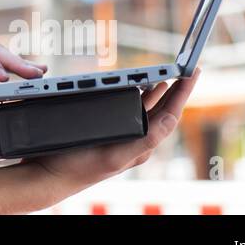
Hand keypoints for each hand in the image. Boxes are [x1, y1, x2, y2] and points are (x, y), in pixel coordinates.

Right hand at [24, 67, 201, 191]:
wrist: (49, 175)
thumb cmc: (79, 167)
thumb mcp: (116, 155)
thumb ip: (146, 138)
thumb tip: (173, 117)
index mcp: (143, 144)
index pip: (170, 113)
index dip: (184, 91)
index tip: (194, 71)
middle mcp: (136, 138)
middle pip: (161, 108)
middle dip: (174, 88)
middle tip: (185, 69)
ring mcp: (122, 134)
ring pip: (145, 106)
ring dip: (156, 89)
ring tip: (166, 75)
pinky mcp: (107, 130)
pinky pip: (127, 108)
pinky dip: (136, 94)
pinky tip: (135, 87)